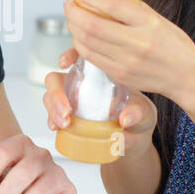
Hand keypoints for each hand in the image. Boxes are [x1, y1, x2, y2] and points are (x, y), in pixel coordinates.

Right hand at [43, 48, 158, 158]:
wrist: (134, 138)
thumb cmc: (139, 118)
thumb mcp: (144, 114)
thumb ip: (138, 113)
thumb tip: (126, 118)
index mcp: (99, 74)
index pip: (79, 57)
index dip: (68, 54)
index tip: (65, 63)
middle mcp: (81, 85)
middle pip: (56, 78)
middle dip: (56, 92)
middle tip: (66, 110)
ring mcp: (71, 101)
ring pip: (50, 96)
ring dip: (52, 108)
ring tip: (64, 122)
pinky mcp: (67, 118)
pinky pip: (52, 115)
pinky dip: (51, 120)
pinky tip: (57, 127)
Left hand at [62, 0, 194, 103]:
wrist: (187, 77)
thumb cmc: (175, 46)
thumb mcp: (159, 20)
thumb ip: (133, 10)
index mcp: (149, 23)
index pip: (112, 5)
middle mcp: (137, 43)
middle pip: (92, 26)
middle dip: (73, 12)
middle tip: (69, 5)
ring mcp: (127, 62)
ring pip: (87, 43)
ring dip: (74, 29)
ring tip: (73, 20)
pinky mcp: (120, 75)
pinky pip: (92, 58)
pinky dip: (81, 46)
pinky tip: (81, 38)